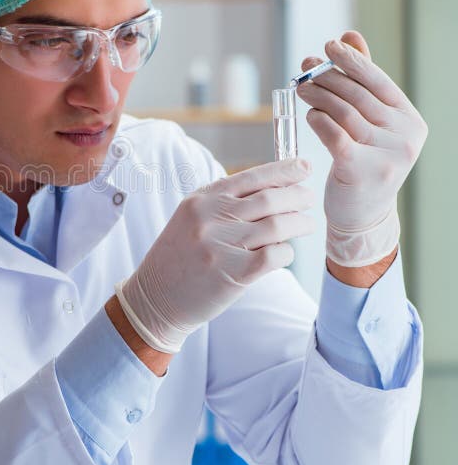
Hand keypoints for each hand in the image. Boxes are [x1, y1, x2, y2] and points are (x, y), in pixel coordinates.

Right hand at [115, 159, 314, 352]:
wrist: (156, 297)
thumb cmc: (179, 256)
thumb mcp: (191, 218)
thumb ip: (224, 202)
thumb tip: (272, 187)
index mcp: (201, 200)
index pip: (251, 177)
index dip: (283, 170)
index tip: (303, 167)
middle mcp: (210, 218)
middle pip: (270, 198)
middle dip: (298, 196)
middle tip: (308, 198)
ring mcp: (222, 245)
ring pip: (278, 225)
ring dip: (299, 223)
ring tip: (306, 224)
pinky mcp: (234, 273)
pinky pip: (275, 254)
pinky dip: (286, 251)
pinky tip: (283, 252)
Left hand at [295, 31, 426, 266]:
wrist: (361, 214)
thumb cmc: (362, 160)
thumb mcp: (369, 122)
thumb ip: (361, 81)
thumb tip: (350, 35)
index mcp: (410, 120)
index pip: (378, 81)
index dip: (352, 60)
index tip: (329, 46)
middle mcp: (405, 136)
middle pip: (358, 95)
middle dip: (328, 77)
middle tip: (304, 69)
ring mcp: (387, 155)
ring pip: (344, 113)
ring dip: (318, 96)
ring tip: (301, 89)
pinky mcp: (362, 171)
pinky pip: (335, 136)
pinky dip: (319, 121)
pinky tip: (310, 115)